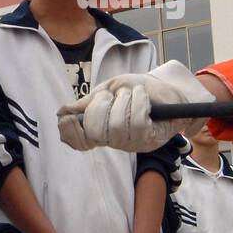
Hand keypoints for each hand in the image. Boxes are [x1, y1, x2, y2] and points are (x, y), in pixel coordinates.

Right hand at [57, 61, 212, 152]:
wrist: (170, 89)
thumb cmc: (139, 89)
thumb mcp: (111, 90)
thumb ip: (89, 102)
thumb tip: (62, 112)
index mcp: (101, 128)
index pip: (79, 141)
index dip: (71, 131)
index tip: (69, 116)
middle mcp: (113, 140)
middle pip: (95, 132)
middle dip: (101, 106)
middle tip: (114, 94)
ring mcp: (131, 143)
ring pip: (116, 126)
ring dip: (125, 101)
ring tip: (134, 93)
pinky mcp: (149, 140)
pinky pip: (137, 124)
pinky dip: (139, 103)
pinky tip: (144, 98)